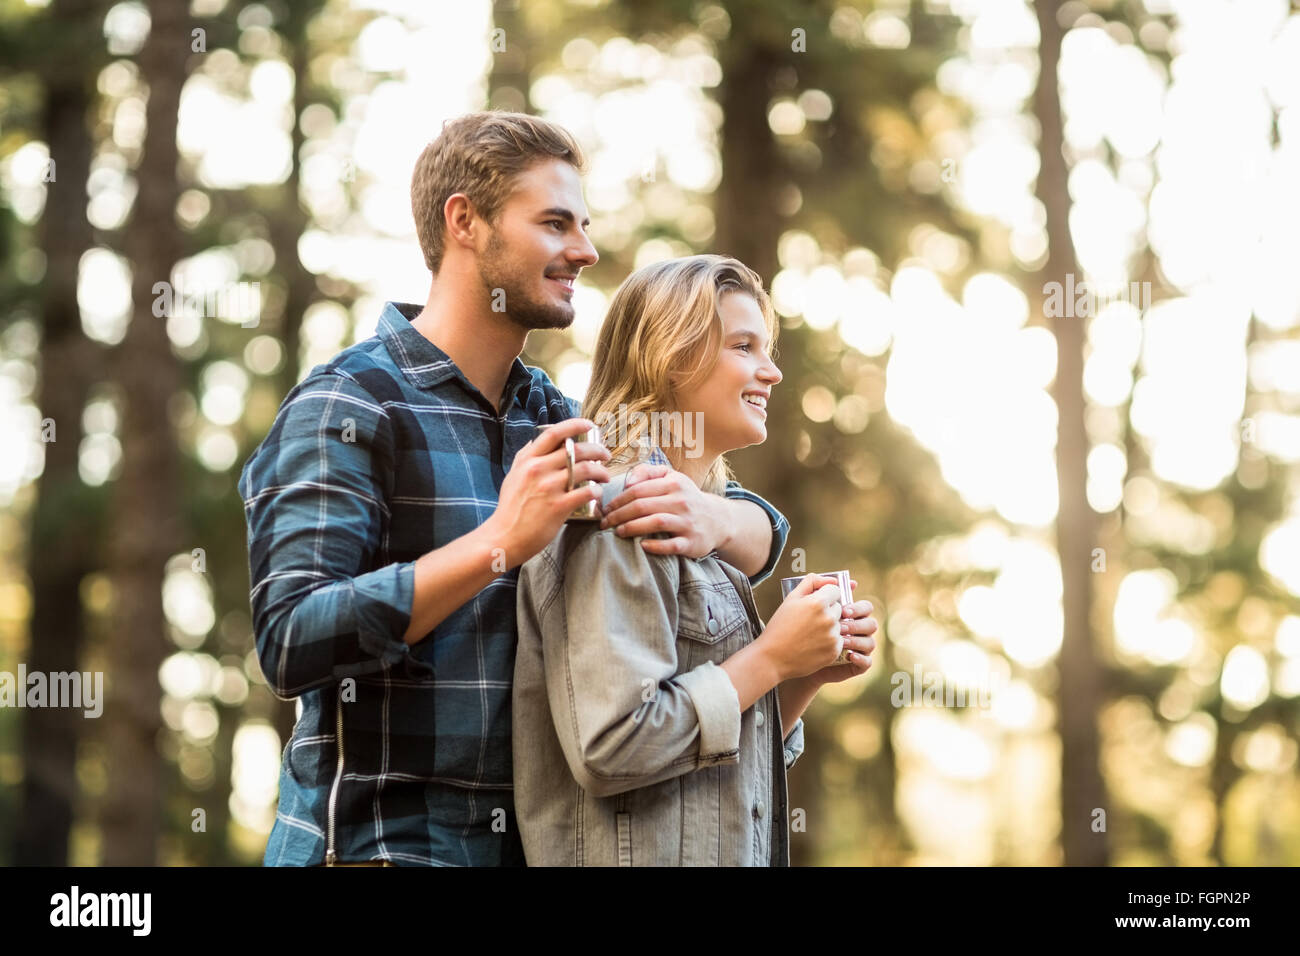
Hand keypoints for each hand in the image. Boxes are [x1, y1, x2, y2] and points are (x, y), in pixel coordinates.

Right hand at [485, 418, 609, 566]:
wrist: (504, 537)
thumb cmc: (510, 508)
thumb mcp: (513, 476)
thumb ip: (524, 458)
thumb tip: (534, 441)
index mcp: (528, 460)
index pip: (554, 433)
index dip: (575, 424)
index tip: (589, 424)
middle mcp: (538, 469)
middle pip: (576, 450)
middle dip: (597, 450)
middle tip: (605, 455)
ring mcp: (549, 487)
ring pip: (585, 469)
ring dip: (601, 471)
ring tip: (605, 476)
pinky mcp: (558, 506)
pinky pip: (586, 492)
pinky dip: (597, 491)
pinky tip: (598, 493)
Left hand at [596, 463, 723, 558]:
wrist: (718, 519)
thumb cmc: (686, 497)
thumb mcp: (671, 477)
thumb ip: (647, 472)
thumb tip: (627, 481)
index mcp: (674, 483)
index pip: (637, 490)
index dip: (617, 500)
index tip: (605, 509)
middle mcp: (682, 501)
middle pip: (642, 506)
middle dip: (618, 515)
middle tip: (604, 523)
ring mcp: (687, 522)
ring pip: (656, 522)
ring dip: (632, 528)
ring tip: (617, 532)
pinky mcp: (692, 542)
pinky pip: (671, 545)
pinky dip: (655, 546)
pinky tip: (642, 545)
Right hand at [755, 573, 844, 681]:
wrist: (772, 657)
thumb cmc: (779, 627)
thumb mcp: (790, 599)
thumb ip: (811, 582)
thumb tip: (831, 579)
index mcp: (817, 603)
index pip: (835, 590)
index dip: (825, 595)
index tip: (815, 604)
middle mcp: (828, 619)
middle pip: (838, 607)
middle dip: (827, 611)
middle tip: (809, 620)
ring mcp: (832, 636)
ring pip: (839, 624)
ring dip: (829, 626)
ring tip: (810, 634)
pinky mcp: (834, 651)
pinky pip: (839, 640)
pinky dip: (829, 642)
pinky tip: (813, 644)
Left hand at [807, 578, 877, 685]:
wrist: (789, 657)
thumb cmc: (797, 629)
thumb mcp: (801, 604)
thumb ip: (815, 585)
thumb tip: (834, 580)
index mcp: (848, 616)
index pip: (864, 607)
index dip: (856, 608)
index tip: (843, 609)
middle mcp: (855, 631)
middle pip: (870, 623)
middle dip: (858, 623)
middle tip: (841, 624)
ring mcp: (857, 648)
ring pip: (870, 642)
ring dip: (857, 640)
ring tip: (841, 640)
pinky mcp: (854, 665)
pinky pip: (867, 662)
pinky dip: (861, 658)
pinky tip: (849, 655)